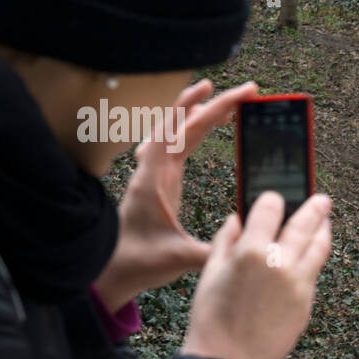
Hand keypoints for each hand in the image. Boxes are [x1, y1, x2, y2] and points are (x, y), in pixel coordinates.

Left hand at [94, 79, 258, 310]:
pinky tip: (201, 123)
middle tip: (247, 91)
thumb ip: (211, 252)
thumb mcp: (178, 259)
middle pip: (184, 125)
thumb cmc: (139, 261)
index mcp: (154, 180)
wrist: (112, 269)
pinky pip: (177, 144)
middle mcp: (152, 170)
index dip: (195, 107)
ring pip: (180, 131)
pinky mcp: (161, 181)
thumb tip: (246, 242)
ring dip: (203, 113)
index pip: (176, 133)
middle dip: (216, 104)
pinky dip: (191, 128)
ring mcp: (155, 173)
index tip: (216, 88)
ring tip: (229, 101)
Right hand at [181, 191, 331, 358]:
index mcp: (251, 250)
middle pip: (305, 223)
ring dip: (324, 231)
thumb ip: (226, 240)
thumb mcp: (210, 272)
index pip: (270, 208)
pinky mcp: (307, 303)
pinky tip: (311, 256)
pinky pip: (314, 274)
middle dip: (314, 207)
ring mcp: (298, 283)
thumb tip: (238, 218)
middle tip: (322, 199)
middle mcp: (280, 263)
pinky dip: (313, 260)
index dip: (272, 199)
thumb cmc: (211, 318)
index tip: (275, 197)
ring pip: (319, 247)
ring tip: (325, 222)